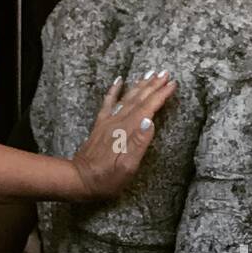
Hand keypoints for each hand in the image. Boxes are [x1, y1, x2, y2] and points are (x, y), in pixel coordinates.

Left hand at [69, 71, 177, 200]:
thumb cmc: (106, 178)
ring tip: (150, 74)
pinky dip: (114, 90)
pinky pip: (108, 102)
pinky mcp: (100, 125)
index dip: (160, 95)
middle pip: (138, 99)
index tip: (172, 84)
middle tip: (166, 73)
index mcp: (126, 132)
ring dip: (140, 85)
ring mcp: (107, 122)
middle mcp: (117, 123)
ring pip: (126, 98)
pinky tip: (119, 80)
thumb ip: (139, 143)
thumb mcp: (127, 167)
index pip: (147, 108)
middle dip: (153, 85)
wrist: (79, 179)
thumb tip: (150, 121)